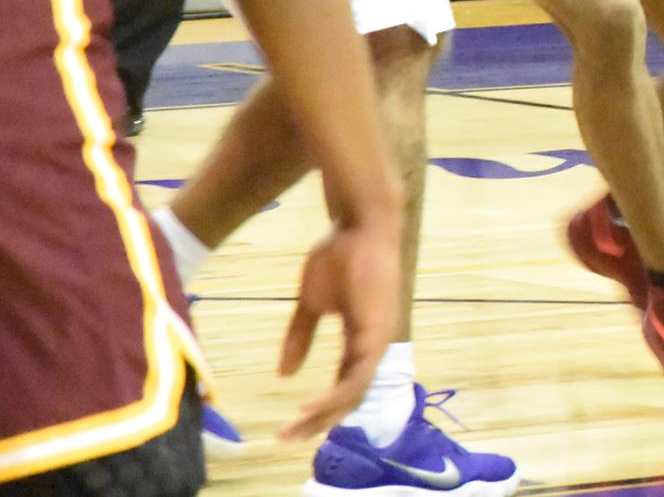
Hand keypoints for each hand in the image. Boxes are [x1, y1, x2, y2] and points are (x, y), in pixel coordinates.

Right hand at [276, 212, 400, 441]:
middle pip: (351, 396)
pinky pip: (358, 375)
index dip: (321, 406)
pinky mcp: (377, 331)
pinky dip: (335, 396)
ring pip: (355, 392)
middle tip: (288, 438)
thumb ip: (300, 337)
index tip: (292, 424)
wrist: (358, 224)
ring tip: (295, 428)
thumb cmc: (338, 255)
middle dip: (320, 420)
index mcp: (362, 339)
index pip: (345, 384)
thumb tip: (285, 373)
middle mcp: (374, 343)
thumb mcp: (311, 303)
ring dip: (324, 414)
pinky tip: (311, 406)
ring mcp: (379, 338)